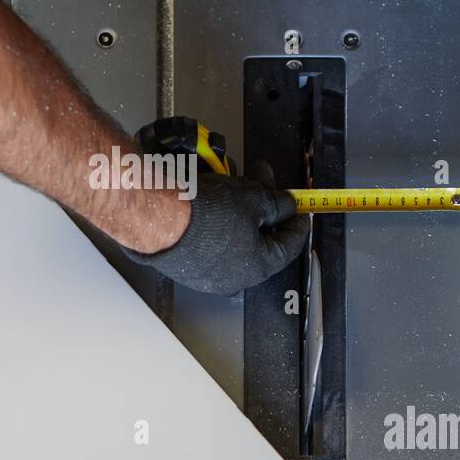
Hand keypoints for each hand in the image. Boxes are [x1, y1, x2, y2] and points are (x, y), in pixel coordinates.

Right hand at [122, 172, 309, 294]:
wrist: (159, 218)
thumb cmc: (204, 217)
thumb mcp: (253, 198)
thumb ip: (276, 203)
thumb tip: (285, 204)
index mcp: (258, 268)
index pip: (290, 245)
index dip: (297, 222)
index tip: (299, 209)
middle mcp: (234, 277)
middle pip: (260, 238)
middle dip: (263, 205)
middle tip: (264, 182)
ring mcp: (207, 272)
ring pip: (234, 236)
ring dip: (238, 208)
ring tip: (233, 182)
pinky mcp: (186, 262)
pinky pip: (210, 239)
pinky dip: (217, 218)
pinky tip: (213, 196)